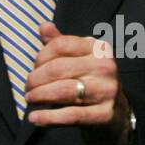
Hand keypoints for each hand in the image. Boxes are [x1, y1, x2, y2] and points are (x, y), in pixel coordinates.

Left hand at [25, 22, 132, 144]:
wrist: (116, 113)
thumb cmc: (90, 81)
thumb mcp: (78, 59)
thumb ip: (60, 43)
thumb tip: (44, 26)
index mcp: (98, 48)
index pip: (61, 45)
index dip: (40, 57)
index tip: (34, 69)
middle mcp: (105, 67)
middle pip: (58, 68)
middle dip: (35, 79)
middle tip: (28, 89)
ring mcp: (106, 91)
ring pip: (63, 91)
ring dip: (39, 96)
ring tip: (30, 100)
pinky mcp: (104, 114)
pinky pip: (70, 115)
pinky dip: (48, 117)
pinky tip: (34, 118)